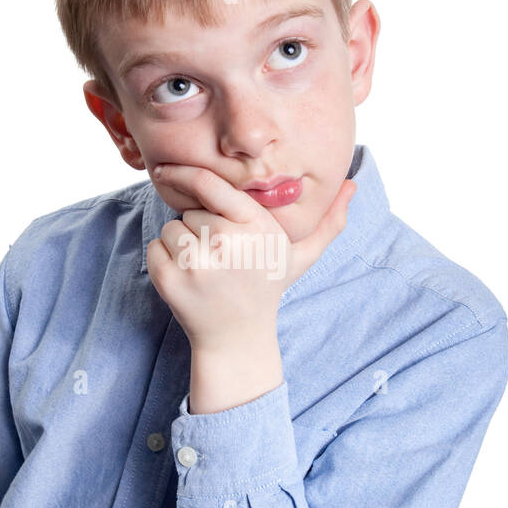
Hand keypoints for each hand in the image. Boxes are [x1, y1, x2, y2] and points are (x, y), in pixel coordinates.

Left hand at [145, 164, 356, 351]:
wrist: (238, 339)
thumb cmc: (267, 288)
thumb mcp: (301, 255)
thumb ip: (327, 221)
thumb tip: (352, 185)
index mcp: (255, 226)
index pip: (211, 184)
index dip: (184, 172)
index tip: (165, 168)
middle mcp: (227, 241)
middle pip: (191, 210)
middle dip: (199, 228)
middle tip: (221, 257)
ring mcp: (197, 262)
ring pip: (171, 228)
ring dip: (181, 245)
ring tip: (207, 269)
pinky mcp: (172, 281)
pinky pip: (154, 249)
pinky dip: (164, 261)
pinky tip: (188, 279)